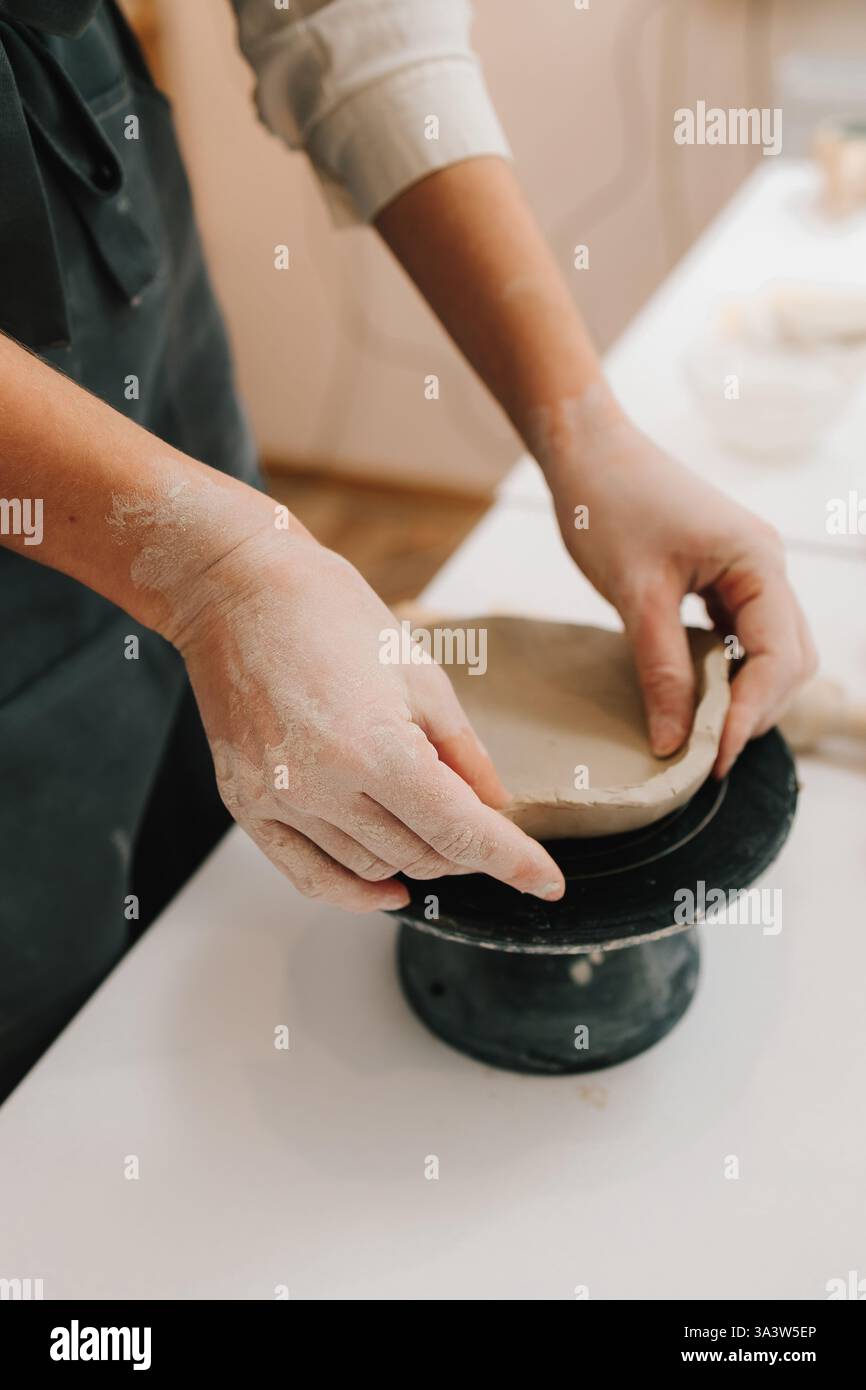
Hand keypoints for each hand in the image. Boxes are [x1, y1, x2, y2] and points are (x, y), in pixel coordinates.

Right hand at [171, 524, 564, 911]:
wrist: (235, 589)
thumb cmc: (327, 612)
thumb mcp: (419, 672)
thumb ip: (463, 751)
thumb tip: (494, 806)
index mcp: (377, 747)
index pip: (462, 831)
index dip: (513, 861)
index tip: (545, 882)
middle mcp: (323, 785)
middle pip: (421, 855)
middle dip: (467, 851)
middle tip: (484, 827)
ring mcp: (279, 800)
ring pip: (371, 869)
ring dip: (415, 860)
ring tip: (430, 828)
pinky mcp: (246, 805)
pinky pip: (308, 876)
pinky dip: (354, 892)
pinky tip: (387, 886)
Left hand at [545, 406, 816, 775]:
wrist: (587, 450)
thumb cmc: (609, 506)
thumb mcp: (635, 595)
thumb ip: (661, 670)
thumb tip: (675, 744)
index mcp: (759, 562)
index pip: (778, 658)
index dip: (750, 715)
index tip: (713, 759)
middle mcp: (767, 566)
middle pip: (790, 660)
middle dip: (755, 710)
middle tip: (706, 755)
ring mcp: (748, 571)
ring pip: (770, 652)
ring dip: (743, 695)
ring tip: (701, 734)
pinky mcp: (724, 577)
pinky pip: (741, 637)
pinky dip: (725, 672)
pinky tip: (695, 695)